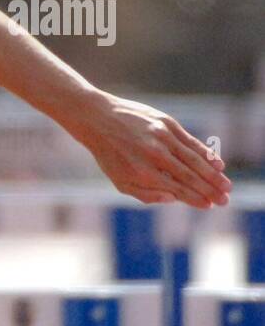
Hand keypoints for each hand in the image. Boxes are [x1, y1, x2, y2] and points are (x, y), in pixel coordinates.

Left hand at [75, 93, 231, 208]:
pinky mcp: (166, 123)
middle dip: (209, 190)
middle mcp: (154, 155)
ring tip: (226, 186)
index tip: (209, 206)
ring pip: (194, 160)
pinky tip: (218, 164)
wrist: (98, 119)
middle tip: (225, 200)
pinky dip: (206, 153)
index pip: (176, 189)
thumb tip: (174, 198)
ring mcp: (162, 137)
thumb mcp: (120, 181)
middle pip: (189, 176)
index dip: (194, 198)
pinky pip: (191, 141)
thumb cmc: (110, 155)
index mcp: (142, 172)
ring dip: (213, 175)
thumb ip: (146, 194)